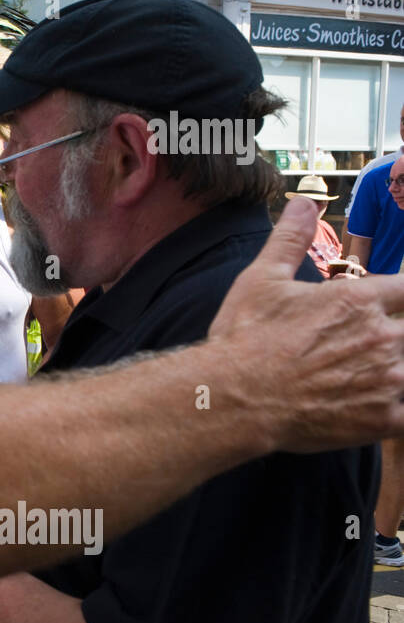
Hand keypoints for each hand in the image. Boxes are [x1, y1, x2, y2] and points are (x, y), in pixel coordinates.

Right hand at [208, 197, 403, 452]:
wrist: (234, 397)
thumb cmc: (246, 337)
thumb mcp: (262, 280)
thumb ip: (290, 240)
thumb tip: (304, 203)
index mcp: (360, 299)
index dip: (399, 295)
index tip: (391, 301)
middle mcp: (384, 336)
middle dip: (395, 332)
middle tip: (369, 343)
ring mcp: (389, 380)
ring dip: (396, 371)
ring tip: (373, 374)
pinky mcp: (385, 419)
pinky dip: (397, 407)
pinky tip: (380, 406)